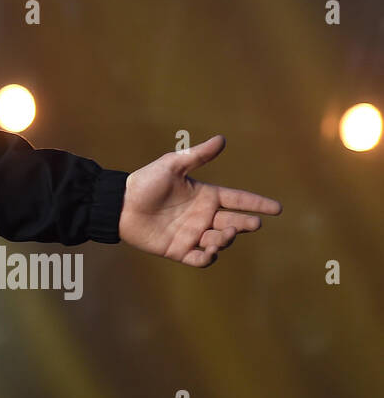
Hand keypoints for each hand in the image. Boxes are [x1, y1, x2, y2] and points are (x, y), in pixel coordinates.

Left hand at [118, 134, 280, 266]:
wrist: (120, 205)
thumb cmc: (144, 183)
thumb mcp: (172, 165)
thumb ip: (197, 155)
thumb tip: (222, 139)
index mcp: (205, 196)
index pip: (238, 199)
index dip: (257, 203)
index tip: (278, 208)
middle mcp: (202, 216)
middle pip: (234, 222)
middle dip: (246, 224)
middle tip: (252, 223)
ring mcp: (192, 234)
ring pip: (220, 241)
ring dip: (227, 239)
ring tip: (225, 233)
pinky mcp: (179, 250)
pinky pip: (200, 259)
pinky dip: (208, 257)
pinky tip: (210, 251)